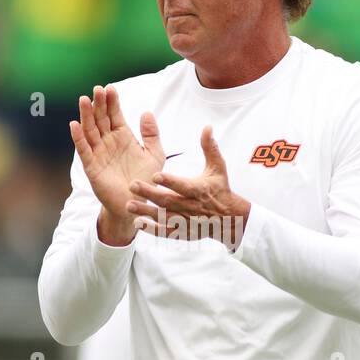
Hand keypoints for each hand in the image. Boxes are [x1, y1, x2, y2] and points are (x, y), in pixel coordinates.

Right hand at [70, 85, 165, 244]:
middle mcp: (108, 142)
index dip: (112, 101)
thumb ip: (152, 135)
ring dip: (86, 115)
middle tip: (97, 89)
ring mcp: (99, 153)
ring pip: (90, 130)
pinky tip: (74, 124)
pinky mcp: (92, 167)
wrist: (138, 203)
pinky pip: (84, 150)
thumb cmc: (146, 180)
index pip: (115, 114)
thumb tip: (146, 112)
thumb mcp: (155, 155)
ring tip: (84, 100)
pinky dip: (78, 138)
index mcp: (123, 136)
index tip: (110, 88)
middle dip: (98, 104)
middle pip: (101, 118)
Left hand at [127, 126, 250, 248]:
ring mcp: (186, 220)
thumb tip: (207, 127)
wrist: (230, 218)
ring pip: (164, 217)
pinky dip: (152, 229)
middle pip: (168, 200)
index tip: (155, 175)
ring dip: (146, 212)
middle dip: (150, 194)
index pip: (183, 186)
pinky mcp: (183, 231)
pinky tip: (138, 223)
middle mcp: (191, 206)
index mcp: (199, 189)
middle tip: (132, 185)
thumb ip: (210, 147)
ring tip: (129, 205)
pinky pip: (165, 232)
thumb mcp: (218, 167)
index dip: (170, 181)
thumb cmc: (220, 189)